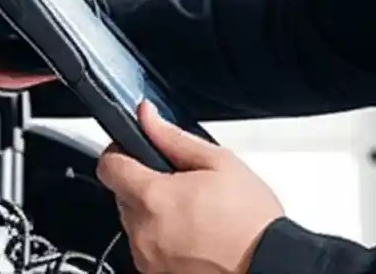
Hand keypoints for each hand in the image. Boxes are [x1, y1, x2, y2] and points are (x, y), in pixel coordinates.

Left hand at [96, 101, 284, 273]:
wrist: (266, 265)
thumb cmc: (250, 221)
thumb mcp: (220, 163)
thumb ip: (174, 138)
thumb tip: (148, 117)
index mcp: (153, 196)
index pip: (109, 166)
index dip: (119, 151)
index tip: (134, 149)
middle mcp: (142, 230)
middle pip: (122, 195)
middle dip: (144, 184)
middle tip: (181, 184)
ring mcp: (147, 257)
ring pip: (135, 222)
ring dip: (153, 213)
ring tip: (193, 213)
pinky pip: (147, 248)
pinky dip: (162, 239)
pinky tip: (193, 236)